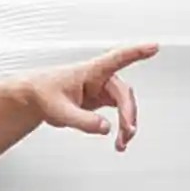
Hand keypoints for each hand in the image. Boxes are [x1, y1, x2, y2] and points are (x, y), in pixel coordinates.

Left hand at [26, 44, 159, 151]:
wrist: (35, 98)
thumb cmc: (44, 94)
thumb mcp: (60, 111)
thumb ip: (83, 120)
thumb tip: (106, 127)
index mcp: (90, 71)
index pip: (117, 58)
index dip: (136, 52)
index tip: (153, 47)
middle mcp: (100, 78)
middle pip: (123, 93)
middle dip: (128, 114)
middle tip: (127, 132)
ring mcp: (102, 89)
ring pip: (125, 105)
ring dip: (127, 124)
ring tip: (122, 143)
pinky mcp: (102, 99)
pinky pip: (119, 112)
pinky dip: (122, 127)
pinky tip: (120, 140)